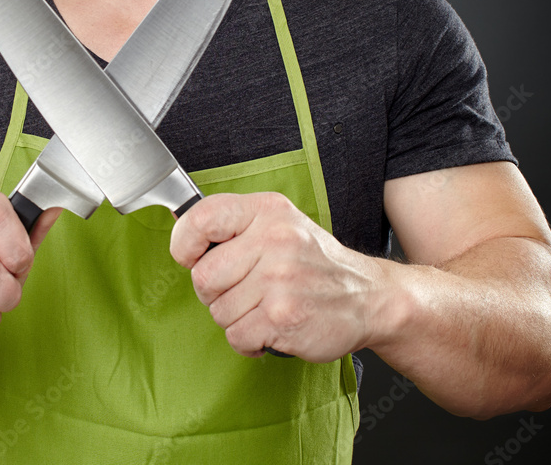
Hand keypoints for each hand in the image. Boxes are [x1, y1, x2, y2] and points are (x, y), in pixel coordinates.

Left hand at [169, 191, 380, 359]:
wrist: (368, 296)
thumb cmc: (313, 262)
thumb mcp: (278, 223)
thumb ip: (234, 225)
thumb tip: (182, 236)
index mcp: (267, 210)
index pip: (203, 217)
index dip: (184, 242)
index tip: (189, 256)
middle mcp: (274, 240)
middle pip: (203, 276)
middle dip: (214, 292)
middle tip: (242, 290)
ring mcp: (280, 280)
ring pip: (218, 310)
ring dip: (235, 318)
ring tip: (264, 307)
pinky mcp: (284, 318)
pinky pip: (236, 337)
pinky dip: (249, 341)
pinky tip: (270, 328)